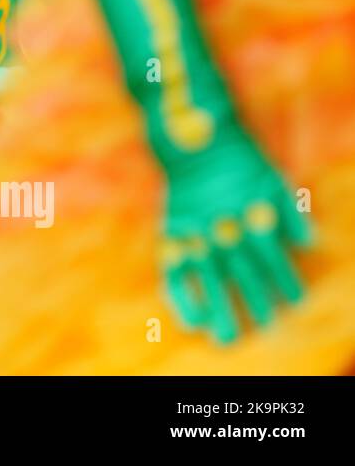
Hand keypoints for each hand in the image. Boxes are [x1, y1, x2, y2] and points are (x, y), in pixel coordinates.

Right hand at [162, 140, 309, 343]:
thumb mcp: (272, 179)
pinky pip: (174, 270)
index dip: (285, 280)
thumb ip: (290, 211)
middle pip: (242, 273)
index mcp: (249, 217)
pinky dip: (181, 295)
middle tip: (264, 328)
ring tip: (227, 338)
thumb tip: (307, 245)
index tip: (295, 301)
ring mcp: (195, 233)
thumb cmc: (238, 159)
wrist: (193, 141)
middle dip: (255, 302)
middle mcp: (223, 229)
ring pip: (209, 278)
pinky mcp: (173, 233)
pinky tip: (191, 319)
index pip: (272, 257)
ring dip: (219, 308)